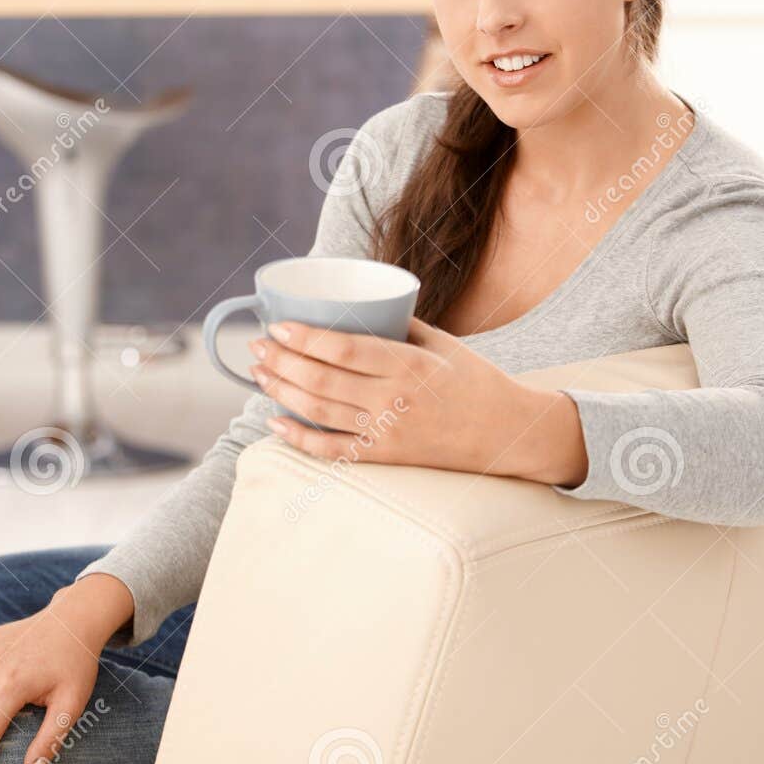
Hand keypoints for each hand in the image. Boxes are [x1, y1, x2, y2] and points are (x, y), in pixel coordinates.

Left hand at [247, 316, 588, 485]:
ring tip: (259, 374)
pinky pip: (333, 450)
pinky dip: (299, 439)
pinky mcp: (385, 456)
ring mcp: (387, 433)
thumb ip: (399, 325)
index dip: (304, 338)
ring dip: (282, 392)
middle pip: (322, 380)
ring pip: (319, 413)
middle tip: (256, 346)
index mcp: (408, 365)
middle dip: (281, 362)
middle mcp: (394, 400)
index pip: (343, 348)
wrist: (507, 433)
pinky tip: (275, 423)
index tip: (278, 326)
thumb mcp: (442, 342)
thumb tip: (356, 306)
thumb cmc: (475, 380)